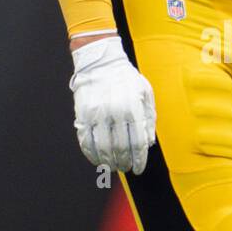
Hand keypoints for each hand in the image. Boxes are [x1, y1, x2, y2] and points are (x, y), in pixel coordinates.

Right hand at [69, 35, 155, 173]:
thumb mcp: (145, 93)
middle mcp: (115, 112)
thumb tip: (148, 144)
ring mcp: (97, 114)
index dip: (139, 160)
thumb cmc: (126, 78)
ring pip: (102, 148)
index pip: (138, 142)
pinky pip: (86, 141)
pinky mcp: (82, 114)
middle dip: (124, 162)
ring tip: (113, 166)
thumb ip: (149, 118)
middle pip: (120, 148)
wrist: (100, 62)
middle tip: (126, 167)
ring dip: (108, 162)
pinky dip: (91, 154)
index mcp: (133, 108)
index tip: (138, 168)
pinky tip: (97, 159)